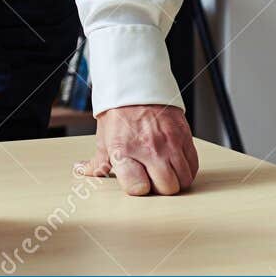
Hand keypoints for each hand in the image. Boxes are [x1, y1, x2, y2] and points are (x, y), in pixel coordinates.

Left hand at [75, 104, 197, 195]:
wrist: (136, 87)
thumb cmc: (118, 113)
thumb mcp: (104, 138)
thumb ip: (98, 161)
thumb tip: (83, 172)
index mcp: (124, 150)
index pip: (137, 188)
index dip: (137, 189)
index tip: (136, 183)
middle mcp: (149, 149)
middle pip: (167, 188)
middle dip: (160, 188)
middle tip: (152, 178)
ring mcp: (169, 144)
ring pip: (183, 180)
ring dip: (175, 180)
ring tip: (164, 171)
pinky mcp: (184, 137)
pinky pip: (193, 165)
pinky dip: (186, 169)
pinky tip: (175, 163)